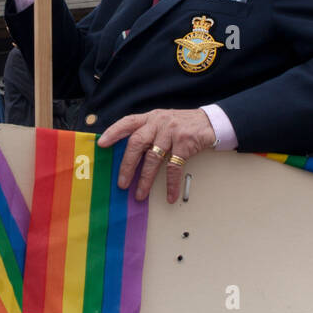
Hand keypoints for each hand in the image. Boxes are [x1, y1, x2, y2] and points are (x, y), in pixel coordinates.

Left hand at [98, 109, 215, 203]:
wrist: (210, 122)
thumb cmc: (183, 125)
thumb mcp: (163, 122)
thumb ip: (147, 132)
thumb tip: (129, 154)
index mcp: (150, 118)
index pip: (128, 122)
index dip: (113, 132)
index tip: (102, 144)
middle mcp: (158, 123)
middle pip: (137, 143)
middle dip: (127, 165)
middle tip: (122, 182)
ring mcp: (171, 132)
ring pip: (153, 158)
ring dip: (145, 178)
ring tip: (140, 193)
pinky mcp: (185, 142)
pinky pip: (174, 167)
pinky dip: (171, 183)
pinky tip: (169, 194)